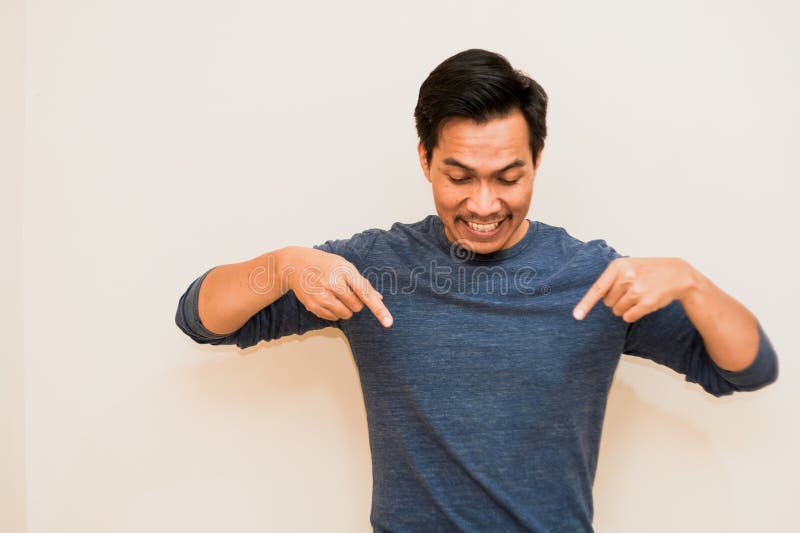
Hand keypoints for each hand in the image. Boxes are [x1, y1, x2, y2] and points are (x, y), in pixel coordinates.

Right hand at [282, 247, 393, 326]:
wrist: (295, 265)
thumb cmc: (324, 264)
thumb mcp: (345, 266)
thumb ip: (362, 283)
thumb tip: (379, 298)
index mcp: (344, 271)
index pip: (366, 293)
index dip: (379, 309)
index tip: (388, 322)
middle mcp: (333, 284)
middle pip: (358, 306)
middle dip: (355, 302)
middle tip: (344, 290)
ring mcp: (322, 296)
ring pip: (346, 314)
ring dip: (346, 308)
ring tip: (335, 294)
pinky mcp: (313, 306)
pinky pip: (334, 318)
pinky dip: (334, 311)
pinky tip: (326, 298)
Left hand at [572, 257, 696, 322]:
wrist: (677, 274)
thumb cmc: (648, 271)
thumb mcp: (628, 266)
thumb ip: (611, 279)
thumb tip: (595, 299)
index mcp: (618, 266)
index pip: (597, 289)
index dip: (586, 304)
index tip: (577, 316)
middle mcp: (626, 277)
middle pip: (607, 302)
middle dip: (616, 300)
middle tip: (631, 290)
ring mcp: (637, 290)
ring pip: (617, 311)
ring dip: (625, 308)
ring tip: (638, 296)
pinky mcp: (647, 302)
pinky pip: (628, 317)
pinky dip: (633, 314)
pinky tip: (643, 303)